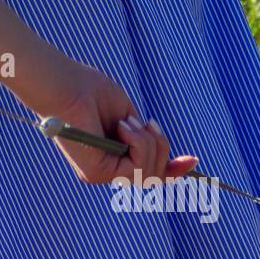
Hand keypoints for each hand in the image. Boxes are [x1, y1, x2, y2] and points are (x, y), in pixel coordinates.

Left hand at [19, 58, 196, 185]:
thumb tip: (174, 158)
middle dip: (160, 146)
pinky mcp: (97, 174)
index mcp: (112, 158)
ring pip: (150, 172)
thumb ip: (147, 139)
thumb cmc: (91, 91)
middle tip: (145, 122)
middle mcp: (106, 171)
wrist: (65, 83)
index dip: (175, 171)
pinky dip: (138, 143)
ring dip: (147, 142)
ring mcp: (101, 175)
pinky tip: (121, 127)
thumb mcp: (131, 117)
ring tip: (126, 122)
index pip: (150, 174)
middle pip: (156, 175)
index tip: (194, 159)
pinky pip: (138, 168)